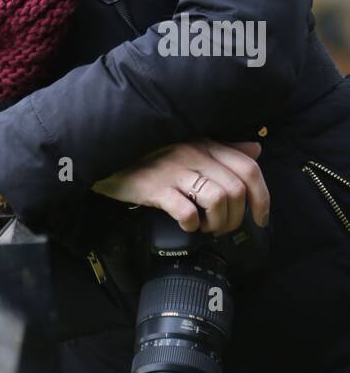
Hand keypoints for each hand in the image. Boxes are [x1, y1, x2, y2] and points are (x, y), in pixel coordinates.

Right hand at [91, 139, 269, 235]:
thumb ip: (223, 149)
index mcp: (205, 144)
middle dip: (236, 218)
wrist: (110, 156)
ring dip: (217, 222)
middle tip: (221, 227)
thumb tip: (256, 152)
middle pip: (236, 190)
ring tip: (205, 227)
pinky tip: (186, 224)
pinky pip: (187, 210)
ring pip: (218, 199)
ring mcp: (175, 170)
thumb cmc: (153, 156)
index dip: (262, 197)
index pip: (248, 168)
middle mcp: (193, 154)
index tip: (261, 219)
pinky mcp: (156, 187)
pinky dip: (193, 224)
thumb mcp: (189, 146)